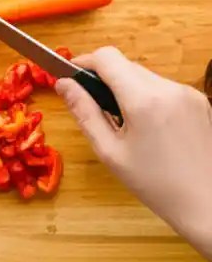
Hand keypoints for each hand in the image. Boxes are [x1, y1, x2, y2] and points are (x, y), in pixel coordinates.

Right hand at [58, 47, 211, 258]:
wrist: (207, 203)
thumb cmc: (155, 184)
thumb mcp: (110, 152)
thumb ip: (84, 112)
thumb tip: (63, 84)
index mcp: (144, 100)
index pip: (107, 57)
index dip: (83, 62)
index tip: (71, 77)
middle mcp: (169, 88)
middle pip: (125, 65)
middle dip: (105, 79)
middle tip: (95, 108)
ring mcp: (188, 93)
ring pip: (144, 75)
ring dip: (127, 88)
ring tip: (125, 123)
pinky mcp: (200, 101)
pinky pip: (163, 87)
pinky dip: (148, 97)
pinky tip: (149, 127)